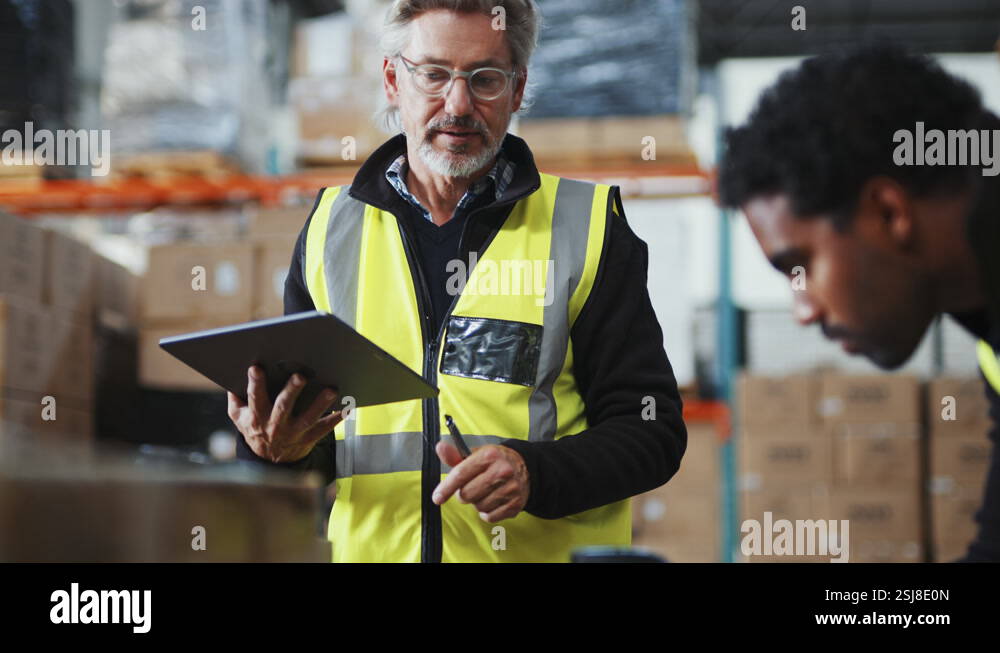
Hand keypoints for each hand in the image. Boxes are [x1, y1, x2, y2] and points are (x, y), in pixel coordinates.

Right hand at [227, 365, 342, 462]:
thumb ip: (235, 399)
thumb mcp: (238, 418)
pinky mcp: (308, 439)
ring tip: (331, 390)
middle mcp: (275, 425)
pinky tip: (347, 408)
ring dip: (320, 404)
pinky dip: (336, 419)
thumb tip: (233, 379)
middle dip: (292, 391)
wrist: (269, 461)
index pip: (254, 398)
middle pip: (283, 407)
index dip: (255, 384)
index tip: (256, 368)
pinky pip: (324, 429)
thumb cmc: (255, 430)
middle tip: (300, 376)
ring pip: (308, 418)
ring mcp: (293, 433)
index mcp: (256, 417)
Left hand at [431, 442, 529, 522]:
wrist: (526, 467)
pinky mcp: (515, 504)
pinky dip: (487, 512)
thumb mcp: (477, 454)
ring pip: (478, 507)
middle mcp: (502, 471)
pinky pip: (489, 517)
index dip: (446, 488)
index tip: (437, 497)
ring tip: (485, 492)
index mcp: (489, 456)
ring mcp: (510, 488)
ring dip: (477, 502)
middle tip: (472, 486)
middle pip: (467, 494)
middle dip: (464, 494)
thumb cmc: (496, 461)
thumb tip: (440, 448)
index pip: (461, 474)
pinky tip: (493, 501)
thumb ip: (456, 455)